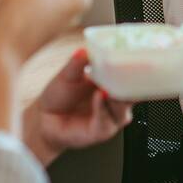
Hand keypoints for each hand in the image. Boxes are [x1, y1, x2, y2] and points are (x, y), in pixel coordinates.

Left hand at [22, 48, 132, 164]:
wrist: (44, 119)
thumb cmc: (60, 96)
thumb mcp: (68, 75)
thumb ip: (77, 64)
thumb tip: (83, 50)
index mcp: (112, 85)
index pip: (132, 77)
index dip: (137, 69)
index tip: (138, 57)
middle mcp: (115, 102)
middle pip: (133, 94)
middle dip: (134, 84)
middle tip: (131, 71)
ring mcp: (110, 117)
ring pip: (122, 109)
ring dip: (118, 97)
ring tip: (110, 85)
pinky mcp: (100, 131)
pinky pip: (105, 120)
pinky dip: (103, 107)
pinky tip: (100, 96)